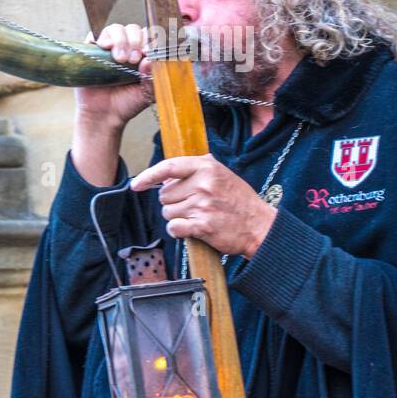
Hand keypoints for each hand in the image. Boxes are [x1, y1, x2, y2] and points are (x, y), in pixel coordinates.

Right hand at [74, 23, 154, 128]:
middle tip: (132, 60)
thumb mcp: (146, 93)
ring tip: (119, 58)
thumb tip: (150, 60)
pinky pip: (95, 35)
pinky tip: (104, 47)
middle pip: (133, 29)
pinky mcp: (92, 51)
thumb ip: (152, 77)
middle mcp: (127, 48)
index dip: (149, 40)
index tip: (147, 53)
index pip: (149, 36)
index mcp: (143, 54)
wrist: (105, 115)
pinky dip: (101, 37)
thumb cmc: (127, 103)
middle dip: (135, 41)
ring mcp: (109, 48)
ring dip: (120, 40)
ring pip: (116, 29)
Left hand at [130, 154, 277, 258]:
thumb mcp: (221, 174)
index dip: (148, 176)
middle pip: (164, 195)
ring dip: (178, 217)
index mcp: (206, 167)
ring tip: (197, 216)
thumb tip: (167, 175)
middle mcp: (203, 184)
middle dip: (173, 202)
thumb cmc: (239, 200)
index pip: (168, 167)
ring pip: (168, 213)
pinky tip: (192, 228)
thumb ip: (196, 170)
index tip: (137, 184)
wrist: (259, 225)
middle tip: (192, 205)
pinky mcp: (202, 226)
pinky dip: (179, 231)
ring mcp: (202, 205)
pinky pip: (174, 228)